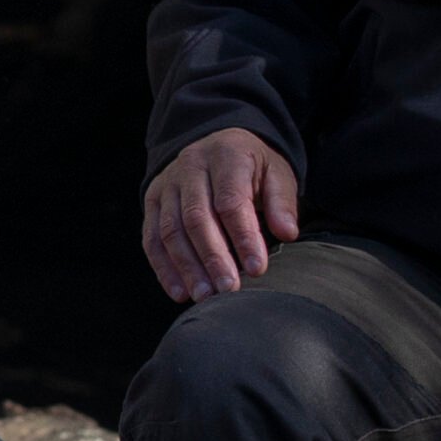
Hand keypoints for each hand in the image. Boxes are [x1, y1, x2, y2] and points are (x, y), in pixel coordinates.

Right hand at [141, 128, 299, 303]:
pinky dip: (164, 268)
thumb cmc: (252, 167)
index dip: (243, 237)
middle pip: (197, 217)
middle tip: (229, 290)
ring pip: (171, 230)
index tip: (258, 269)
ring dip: (187, 268)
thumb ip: (281, 203)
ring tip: (206, 296)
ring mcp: (167, 184)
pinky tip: (180, 292)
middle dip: (213, 258)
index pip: (231, 201)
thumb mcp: (276, 174)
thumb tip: (288, 233)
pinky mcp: (153, 201)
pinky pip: (152, 239)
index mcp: (226, 155)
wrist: (217, 144)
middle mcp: (191, 166)